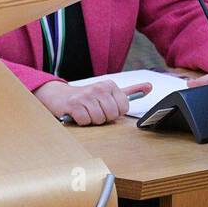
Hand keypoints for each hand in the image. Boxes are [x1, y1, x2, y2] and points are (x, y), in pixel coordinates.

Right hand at [33, 79, 152, 125]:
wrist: (57, 95)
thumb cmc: (86, 97)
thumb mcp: (108, 92)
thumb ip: (130, 91)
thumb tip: (149, 87)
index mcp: (109, 85)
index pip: (124, 108)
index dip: (114, 112)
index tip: (105, 106)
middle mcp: (98, 88)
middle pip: (112, 115)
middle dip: (103, 117)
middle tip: (93, 110)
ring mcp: (85, 96)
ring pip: (99, 119)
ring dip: (91, 120)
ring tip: (85, 112)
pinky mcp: (74, 104)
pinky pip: (86, 121)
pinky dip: (81, 121)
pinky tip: (76, 114)